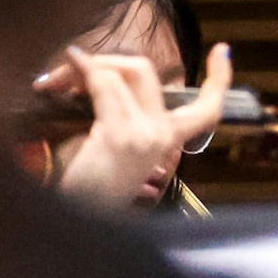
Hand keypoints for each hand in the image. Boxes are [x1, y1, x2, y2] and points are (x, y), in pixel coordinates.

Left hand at [43, 39, 229, 212]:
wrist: (74, 226)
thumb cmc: (88, 193)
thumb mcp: (116, 151)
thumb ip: (123, 115)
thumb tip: (97, 73)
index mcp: (169, 144)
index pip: (207, 109)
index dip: (221, 78)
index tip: (223, 50)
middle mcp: (165, 137)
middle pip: (146, 71)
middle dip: (108, 59)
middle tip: (75, 67)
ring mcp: (147, 134)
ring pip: (123, 71)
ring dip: (85, 67)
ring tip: (54, 80)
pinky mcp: (122, 135)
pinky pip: (103, 84)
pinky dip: (82, 70)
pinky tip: (66, 67)